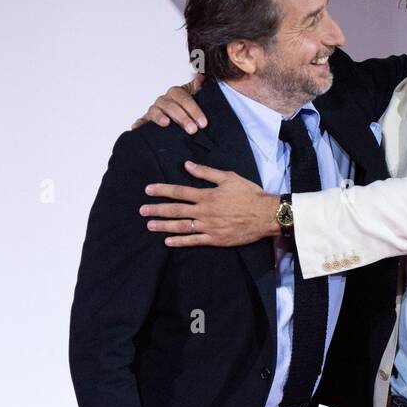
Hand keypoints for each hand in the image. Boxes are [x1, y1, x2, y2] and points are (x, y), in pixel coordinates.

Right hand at [132, 73, 206, 133]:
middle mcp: (164, 100)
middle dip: (182, 117)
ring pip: (155, 111)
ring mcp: (154, 110)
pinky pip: (141, 121)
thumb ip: (199, 88)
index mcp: (176, 93)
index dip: (194, 110)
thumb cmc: (187, 108)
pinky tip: (135, 127)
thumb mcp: (196, 97)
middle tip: (192, 130)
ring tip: (166, 123)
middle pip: (171, 106)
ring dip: (160, 117)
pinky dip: (138, 123)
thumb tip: (202, 77)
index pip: (184, 98)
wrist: (178, 117)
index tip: (203, 123)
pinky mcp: (146, 121)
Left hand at [142, 162, 278, 246]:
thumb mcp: (228, 177)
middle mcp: (204, 211)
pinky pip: (194, 241)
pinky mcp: (215, 239)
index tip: (148, 190)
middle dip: (157, 209)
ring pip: (181, 226)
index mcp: (207, 195)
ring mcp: (209, 227)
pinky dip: (180, 241)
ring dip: (163, 226)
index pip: (179, 191)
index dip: (162, 190)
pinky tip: (168, 241)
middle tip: (141, 210)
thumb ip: (206, 172)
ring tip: (149, 225)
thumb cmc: (249, 194)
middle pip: (176, 210)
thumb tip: (187, 165)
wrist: (265, 215)